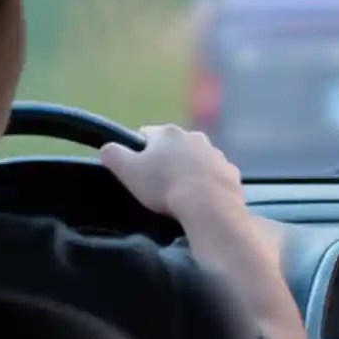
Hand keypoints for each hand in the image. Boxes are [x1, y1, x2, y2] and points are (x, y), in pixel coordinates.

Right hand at [99, 124, 243, 219]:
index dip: (139, 152)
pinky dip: (208, 184)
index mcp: (168, 133)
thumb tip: (107, 148)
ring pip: (196, 159)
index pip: (146, 135)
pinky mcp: (231, 172)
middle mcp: (195, 136)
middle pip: (174, 146)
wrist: (209, 206)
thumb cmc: (164, 186)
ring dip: (189, 171)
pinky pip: (215, 176)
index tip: (137, 170)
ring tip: (181, 194)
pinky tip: (202, 199)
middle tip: (159, 184)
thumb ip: (112, 154)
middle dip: (166, 160)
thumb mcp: (127, 170)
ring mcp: (216, 154)